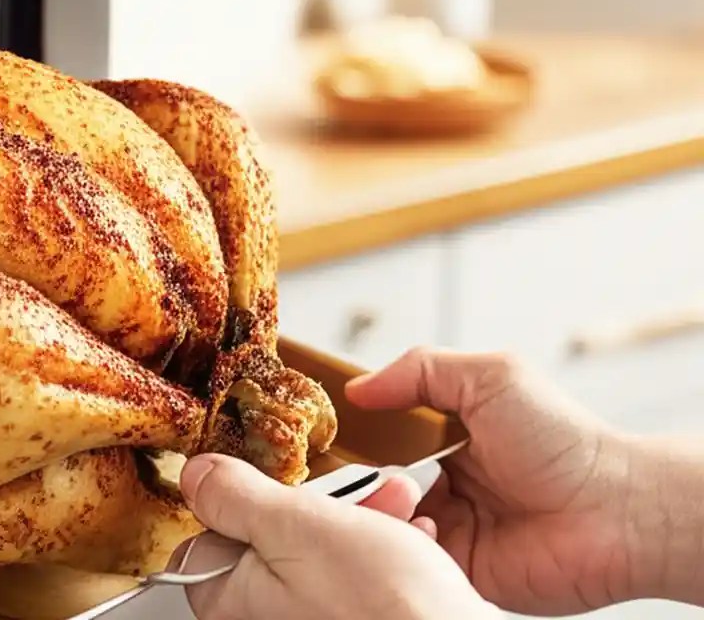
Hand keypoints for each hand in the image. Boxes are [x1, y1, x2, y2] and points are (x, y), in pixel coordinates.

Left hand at [173, 453, 496, 619]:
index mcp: (233, 601)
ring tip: (393, 505)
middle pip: (271, 541)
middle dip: (320, 504)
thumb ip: (236, 498)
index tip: (280, 483)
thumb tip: (197, 477)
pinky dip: (383, 553)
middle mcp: (267, 619)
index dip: (247, 501)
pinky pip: (356, 581)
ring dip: (360, 518)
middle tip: (354, 493)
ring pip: (321, 555)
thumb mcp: (296, 525)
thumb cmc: (382, 603)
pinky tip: (408, 538)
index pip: (208, 538)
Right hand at [346, 347, 642, 614]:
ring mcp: (446, 525)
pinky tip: (423, 524)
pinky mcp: (453, 566)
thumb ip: (420, 370)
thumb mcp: (491, 377)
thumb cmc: (564, 440)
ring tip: (399, 491)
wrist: (613, 511)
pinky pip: (405, 555)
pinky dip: (402, 540)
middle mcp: (440, 480)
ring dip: (377, 504)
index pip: (378, 433)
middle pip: (368, 477)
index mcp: (444, 435)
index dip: (350, 431)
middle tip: (346, 464)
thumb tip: (357, 389)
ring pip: (380, 517)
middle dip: (352, 472)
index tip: (322, 427)